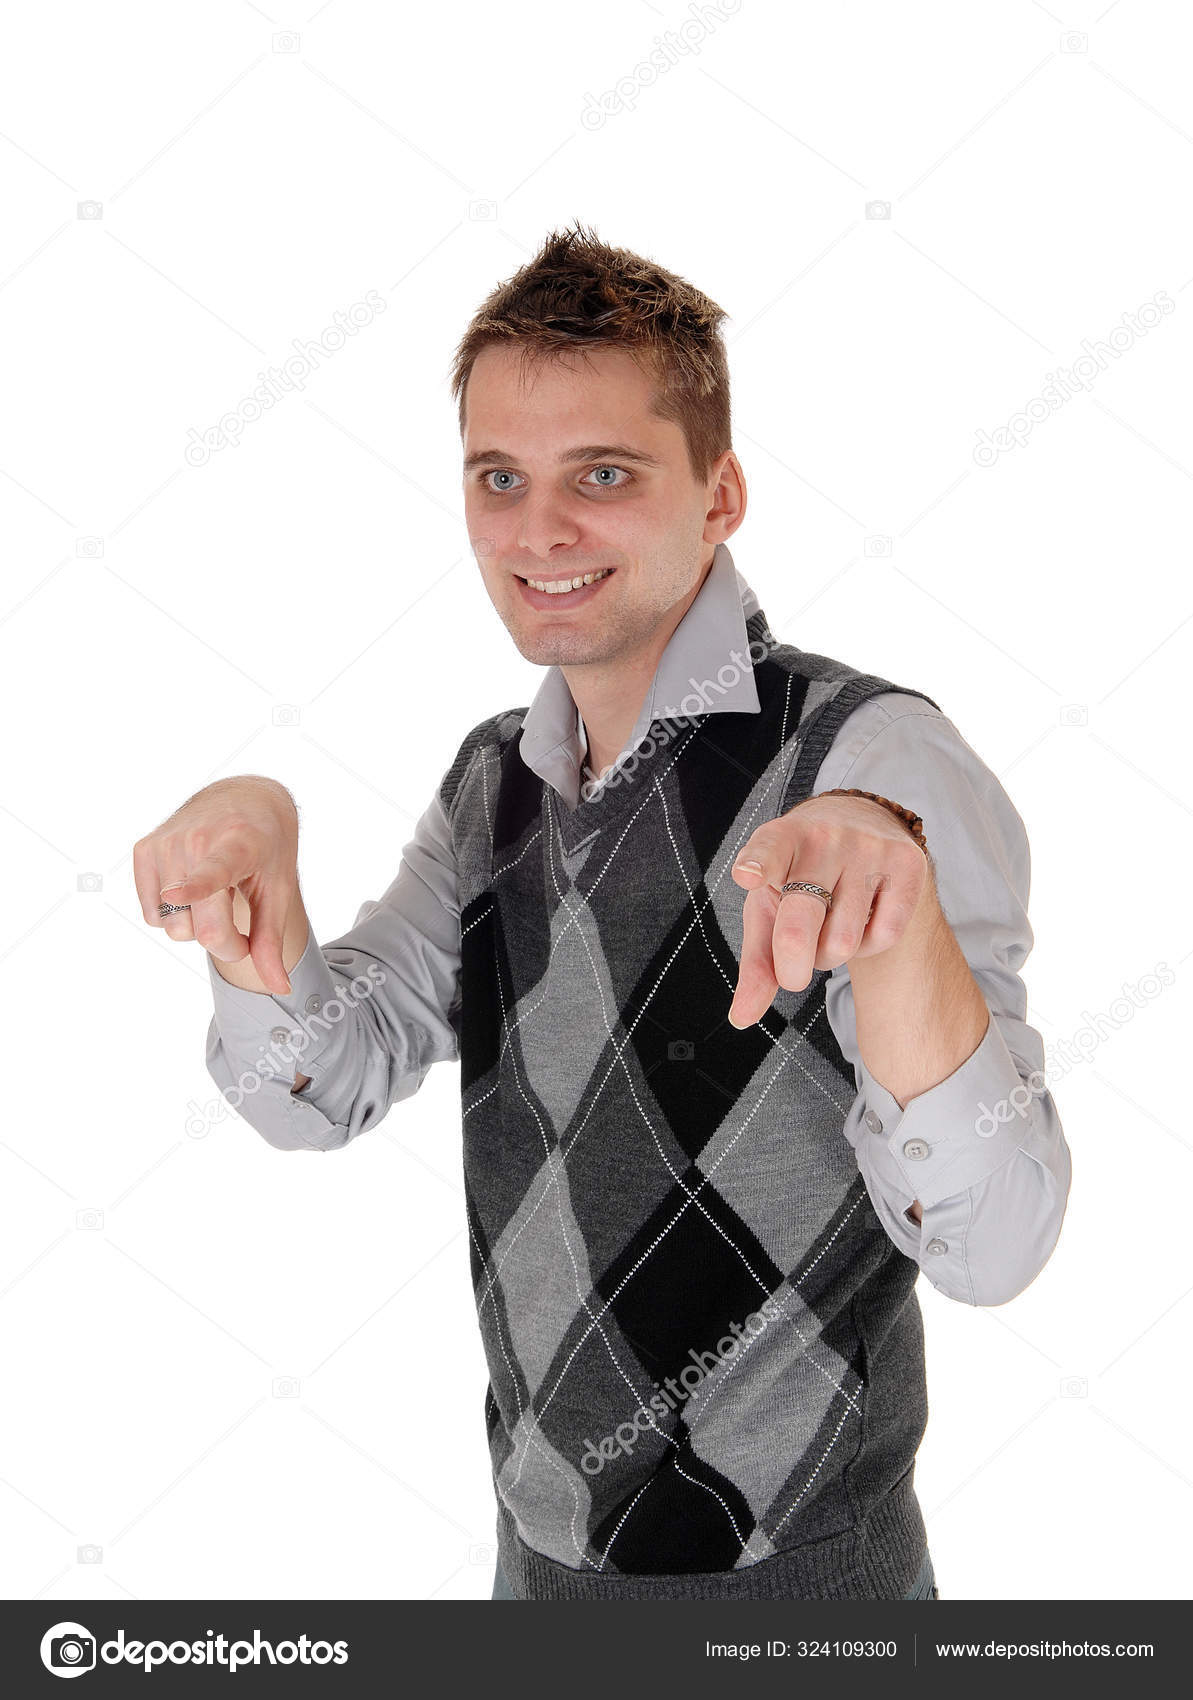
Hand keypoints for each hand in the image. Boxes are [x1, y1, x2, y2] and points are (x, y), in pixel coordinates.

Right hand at [133, 777, 299, 993]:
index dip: (195, 887)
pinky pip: (152, 913)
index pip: (214, 872)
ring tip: (214, 897)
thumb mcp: (277, 890)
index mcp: (238, 846)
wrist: (246, 798)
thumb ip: (271, 941)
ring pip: (172, 927)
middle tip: (241, 919)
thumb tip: (280, 989)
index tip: (179, 892)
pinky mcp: (143, 848)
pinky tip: (189, 889)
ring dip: (196, 927)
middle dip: (224, 942)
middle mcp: (197, 840)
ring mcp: (165, 843)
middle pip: (200, 928)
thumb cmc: (266, 849)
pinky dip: (172, 914)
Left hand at [727, 794, 930, 1027]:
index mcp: (780, 840)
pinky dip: (867, 946)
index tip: (747, 876)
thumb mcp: (769, 908)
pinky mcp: (907, 863)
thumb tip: (742, 1019)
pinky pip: (883, 936)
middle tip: (793, 976)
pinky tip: (861, 923)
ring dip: (830, 955)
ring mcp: (868, 848)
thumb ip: (756, 962)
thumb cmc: (799, 878)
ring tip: (828, 930)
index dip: (758, 864)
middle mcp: (824, 838)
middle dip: (792, 968)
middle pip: (800, 925)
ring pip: (843, 942)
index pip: (768, 850)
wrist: (859, 827)